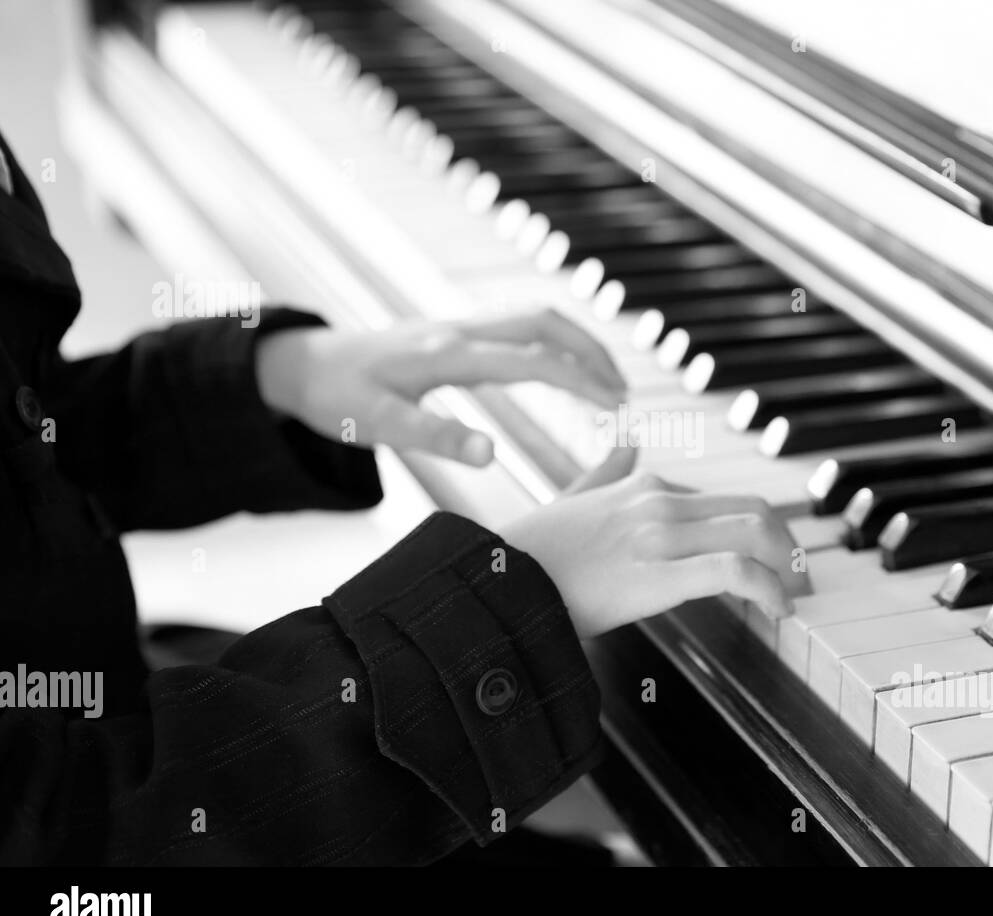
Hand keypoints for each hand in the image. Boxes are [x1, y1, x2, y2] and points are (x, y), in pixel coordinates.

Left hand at [253, 311, 625, 464]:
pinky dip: (554, 343)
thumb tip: (492, 456)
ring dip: (577, 344)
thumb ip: (437, 439)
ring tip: (606, 382)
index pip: (534, 360)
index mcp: (449, 355)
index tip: (617, 405)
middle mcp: (461, 331)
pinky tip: (563, 368)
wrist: (304, 364)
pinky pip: (518, 327)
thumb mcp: (379, 426)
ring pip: (536, 319)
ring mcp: (459, 327)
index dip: (582, 380)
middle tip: (624, 392)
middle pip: (547, 322)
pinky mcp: (456, 333)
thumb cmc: (338, 398)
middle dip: (593, 353)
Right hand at [501, 467, 812, 638]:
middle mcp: (657, 501)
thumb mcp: (572, 499)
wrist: (494, 583)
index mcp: (642, 485)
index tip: (774, 563)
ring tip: (792, 599)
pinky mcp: (655, 575)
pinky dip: (769, 590)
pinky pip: (734, 573)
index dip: (762, 533)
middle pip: (756, 510)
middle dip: (789, 547)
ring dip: (787, 569)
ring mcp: (658, 535)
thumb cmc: (531, 553)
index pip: (726, 501)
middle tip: (798, 581)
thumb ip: (605, 471)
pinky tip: (776, 612)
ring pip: (754, 534)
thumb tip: (629, 443)